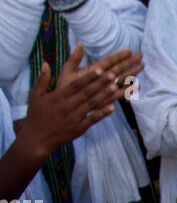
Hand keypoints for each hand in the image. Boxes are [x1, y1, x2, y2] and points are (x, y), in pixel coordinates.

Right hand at [18, 45, 142, 156]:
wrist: (37, 139)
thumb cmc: (36, 116)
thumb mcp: (35, 96)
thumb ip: (42, 80)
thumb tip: (45, 64)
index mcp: (58, 96)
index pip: (76, 84)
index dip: (89, 77)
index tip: (100, 69)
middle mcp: (68, 106)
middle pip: (87, 92)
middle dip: (101, 83)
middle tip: (113, 74)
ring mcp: (75, 117)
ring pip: (92, 104)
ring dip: (105, 96)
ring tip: (116, 87)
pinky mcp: (79, 128)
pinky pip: (93, 119)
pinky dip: (103, 113)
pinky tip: (113, 107)